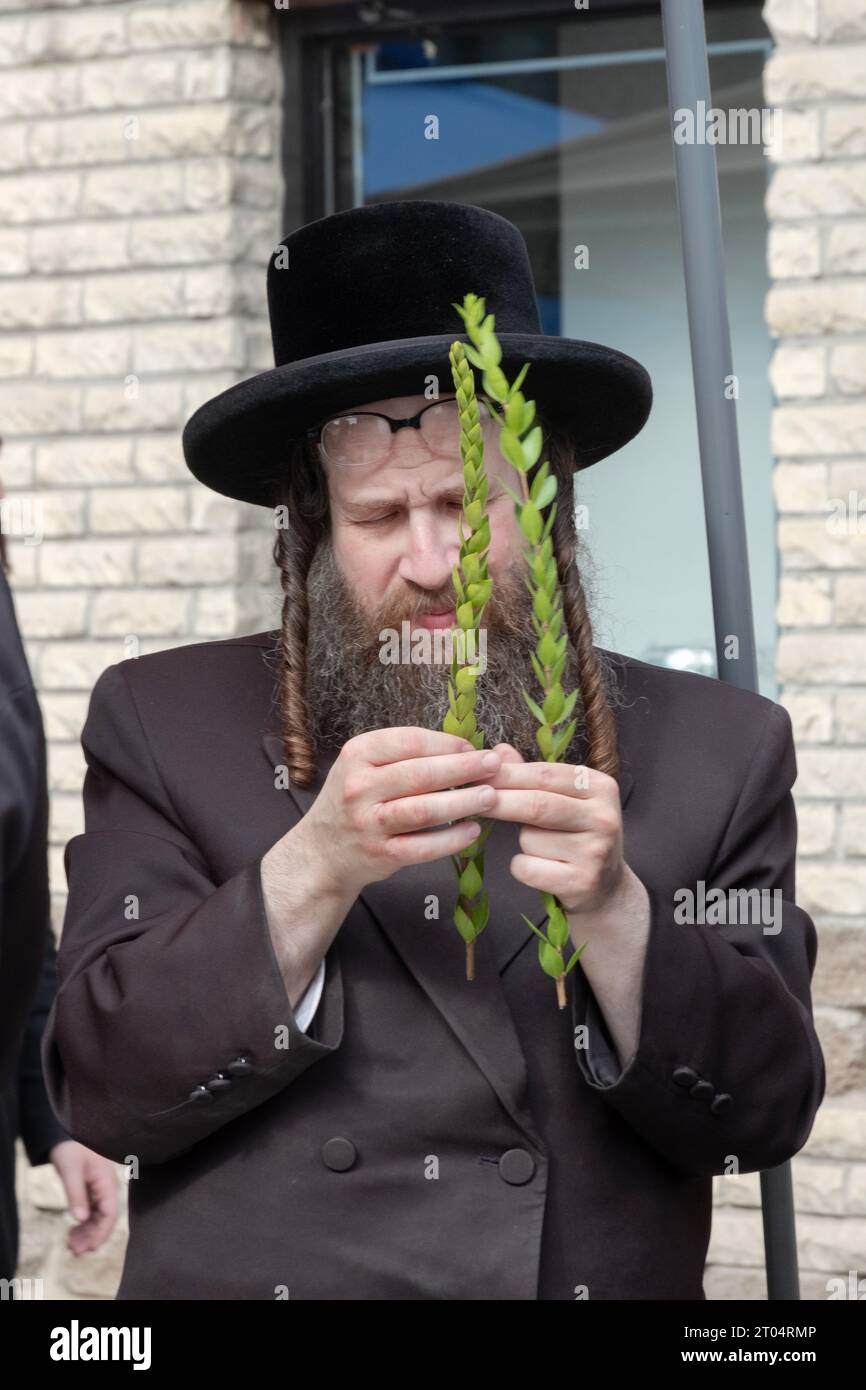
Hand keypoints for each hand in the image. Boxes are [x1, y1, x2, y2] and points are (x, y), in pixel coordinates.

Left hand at [49, 1140, 118, 1255]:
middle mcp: (106, 1188)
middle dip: (93, 1236)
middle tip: (75, 1251)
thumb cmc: (70, 1149)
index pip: (110, 1212)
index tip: (91, 1247)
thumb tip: (81, 1220)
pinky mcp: (91, 1192)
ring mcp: (99, 1190)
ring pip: (97, 1218)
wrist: (65, 1136)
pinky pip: (90, 1213)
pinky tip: (72, 1233)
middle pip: (105, 1219)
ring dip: (87, 1233)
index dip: (102, 1232)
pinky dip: (83, 1225)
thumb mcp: (70, 1170)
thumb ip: (76, 1194)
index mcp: (107, 1182)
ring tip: (71, 1246)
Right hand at [294, 727, 501, 897]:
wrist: (322, 851)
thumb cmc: (354, 801)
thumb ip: (404, 755)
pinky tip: (472, 831)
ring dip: (462, 802)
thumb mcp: (365, 766)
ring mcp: (369, 823)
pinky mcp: (380, 854)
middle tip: (495, 765)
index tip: (472, 746)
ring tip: (490, 796)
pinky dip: (451, 839)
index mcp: (358, 754)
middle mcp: (359, 787)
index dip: (446, 743)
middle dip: (463, 768)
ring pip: (423, 810)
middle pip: (420, 774)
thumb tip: (463, 748)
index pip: (409, 741)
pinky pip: (422, 847)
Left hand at [481, 743, 625, 914]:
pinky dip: (521, 867)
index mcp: (601, 787)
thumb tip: (498, 751)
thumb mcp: (566, 800)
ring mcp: (595, 852)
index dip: (508, 774)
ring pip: (530, 839)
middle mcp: (603, 817)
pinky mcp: (581, 882)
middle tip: (471, 799)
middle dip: (499, 801)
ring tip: (543, 847)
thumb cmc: (579, 835)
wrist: (606, 887)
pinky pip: (528, 868)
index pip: (545, 774)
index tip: (478, 773)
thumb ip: (534, 777)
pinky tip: (540, 868)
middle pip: (537, 804)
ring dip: (522, 841)